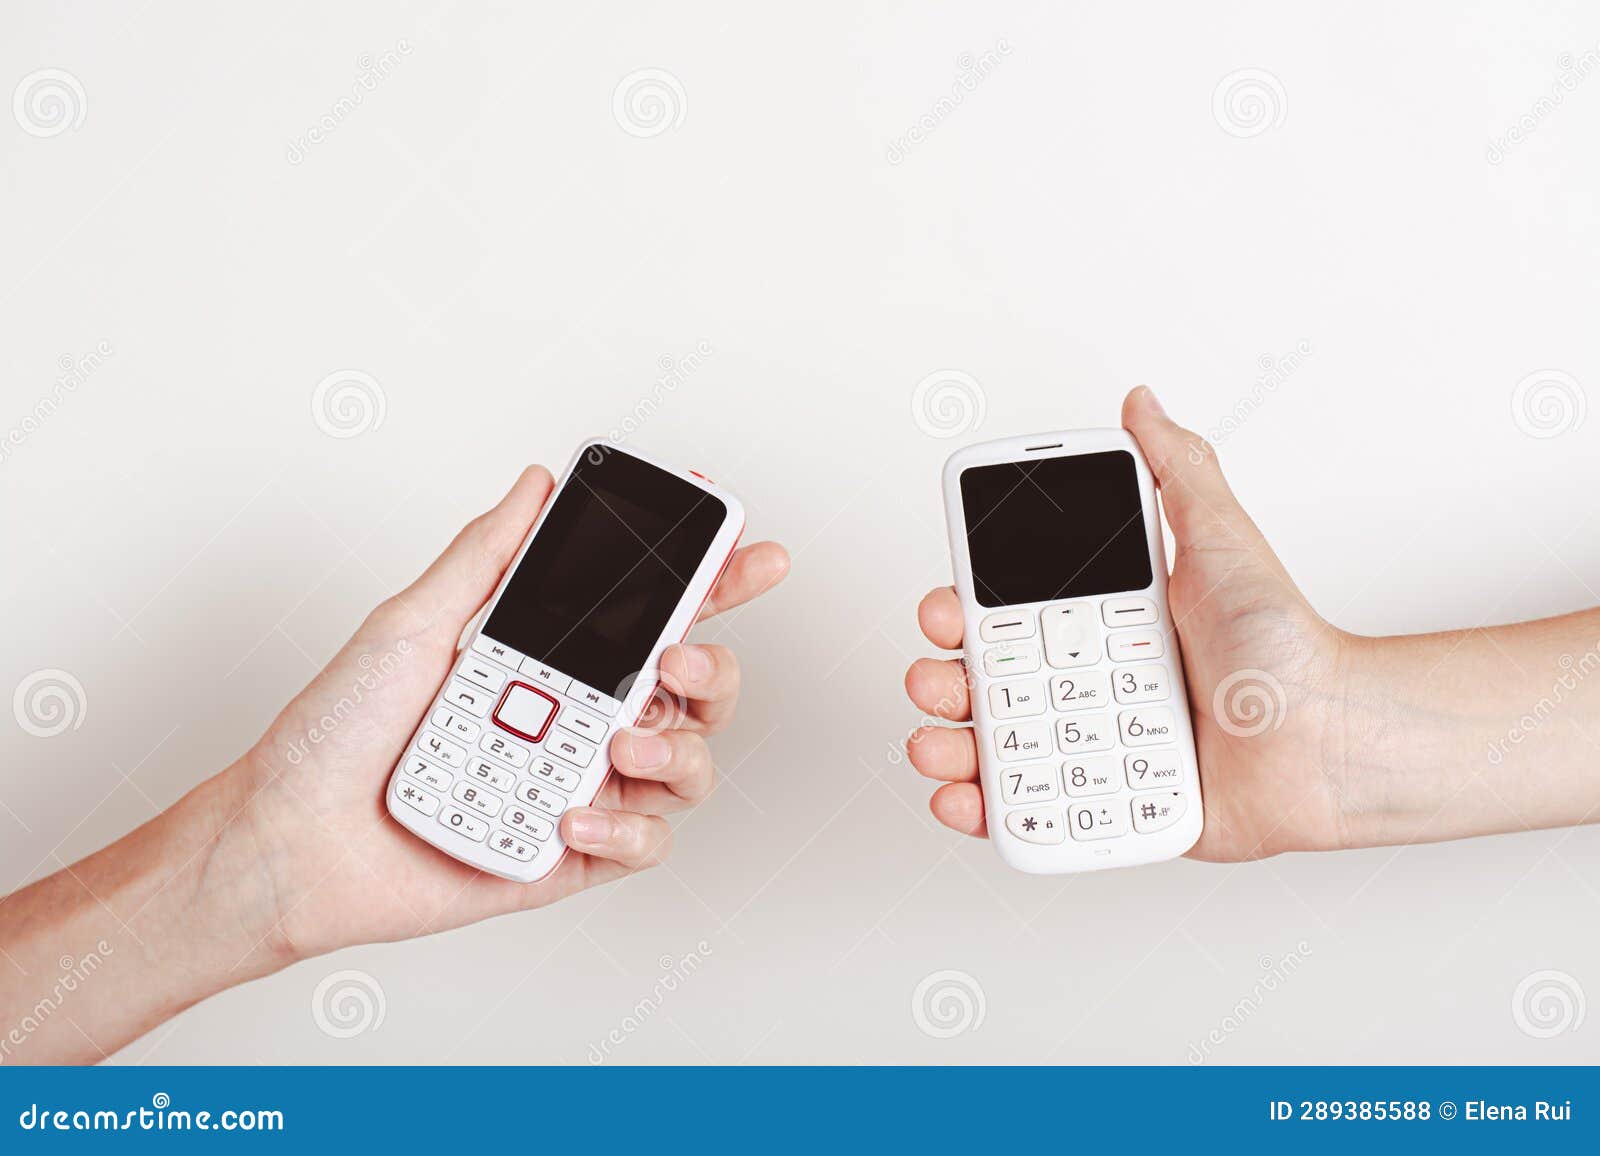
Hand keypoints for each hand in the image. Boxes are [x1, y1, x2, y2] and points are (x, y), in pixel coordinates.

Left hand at [226, 466, 789, 961]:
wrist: (290, 840)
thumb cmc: (334, 735)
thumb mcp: (411, 623)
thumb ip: (486, 556)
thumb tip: (534, 484)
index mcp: (550, 660)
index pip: (655, 612)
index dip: (716, 582)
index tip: (749, 549)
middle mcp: (578, 721)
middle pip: (698, 689)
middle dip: (713, 666)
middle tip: (674, 657)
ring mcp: (581, 786)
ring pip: (689, 765)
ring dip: (675, 750)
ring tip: (616, 743)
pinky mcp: (573, 856)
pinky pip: (644, 843)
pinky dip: (624, 827)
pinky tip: (571, 812)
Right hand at [904, 387, 1354, 860]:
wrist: (1330, 738)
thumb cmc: (1285, 645)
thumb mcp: (1221, 538)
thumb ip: (1175, 469)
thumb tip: (1142, 404)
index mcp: (1102, 625)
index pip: (1005, 614)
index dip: (962, 610)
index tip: (945, 606)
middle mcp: (1089, 687)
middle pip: (983, 684)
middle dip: (939, 679)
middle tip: (937, 676)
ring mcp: (1095, 750)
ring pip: (993, 750)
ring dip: (945, 745)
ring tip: (938, 742)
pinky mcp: (1111, 810)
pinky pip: (1034, 815)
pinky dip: (985, 811)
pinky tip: (965, 797)